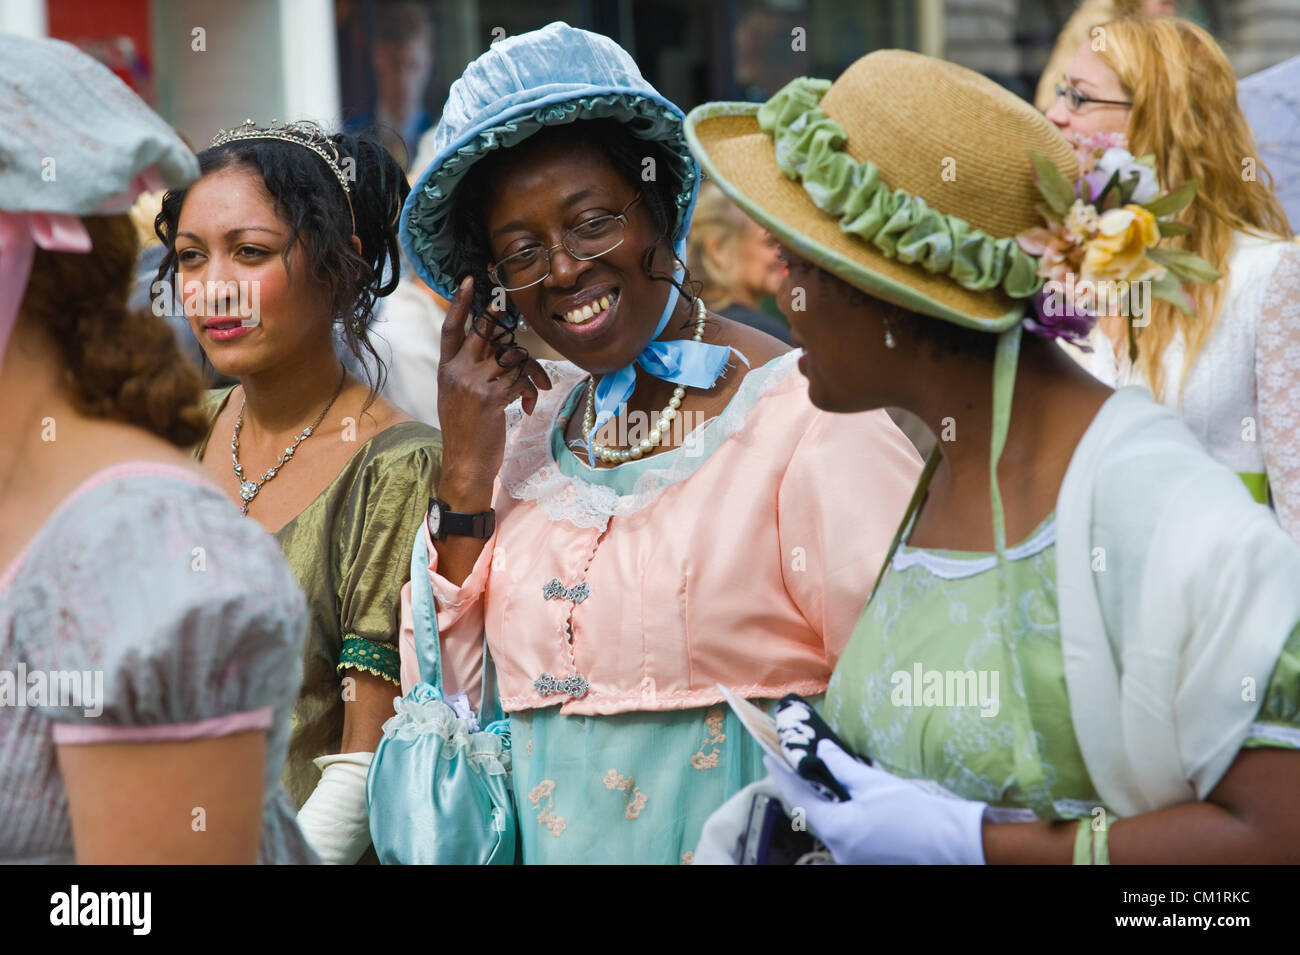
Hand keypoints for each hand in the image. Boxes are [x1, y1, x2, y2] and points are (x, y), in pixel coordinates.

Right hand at [436, 276, 550, 503]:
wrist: (465, 465)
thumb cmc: (466, 433)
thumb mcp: (457, 397)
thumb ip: (469, 372)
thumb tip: (496, 352)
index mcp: (446, 370)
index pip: (451, 329)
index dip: (460, 303)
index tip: (470, 281)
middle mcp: (457, 371)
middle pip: (484, 331)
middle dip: (502, 321)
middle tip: (511, 313)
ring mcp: (473, 383)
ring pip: (510, 354)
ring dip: (530, 369)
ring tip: (535, 387)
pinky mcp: (491, 397)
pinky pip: (520, 378)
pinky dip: (531, 390)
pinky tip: (530, 405)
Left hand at [765, 739, 987, 864]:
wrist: (953, 844)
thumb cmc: (915, 812)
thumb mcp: (874, 783)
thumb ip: (842, 767)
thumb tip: (821, 750)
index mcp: (837, 830)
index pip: (798, 798)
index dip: (782, 775)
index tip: (768, 756)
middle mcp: (839, 851)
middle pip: (812, 815)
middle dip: (803, 790)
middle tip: (796, 764)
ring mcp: (852, 861)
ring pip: (829, 827)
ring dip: (824, 805)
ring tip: (822, 779)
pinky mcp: (866, 863)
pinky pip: (845, 837)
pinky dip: (841, 818)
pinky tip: (847, 802)